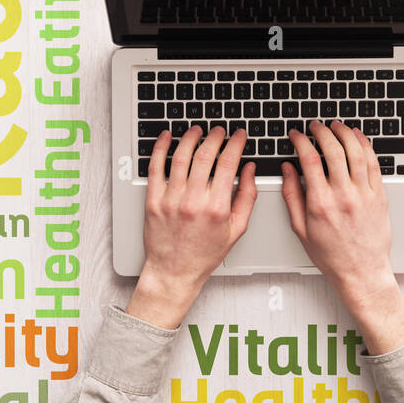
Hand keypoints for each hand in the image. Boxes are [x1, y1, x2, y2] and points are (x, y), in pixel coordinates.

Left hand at [126, 126, 256, 328]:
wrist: (174, 272)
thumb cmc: (205, 254)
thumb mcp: (237, 229)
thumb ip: (247, 197)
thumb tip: (250, 170)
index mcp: (217, 208)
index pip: (228, 164)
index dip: (235, 143)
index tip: (238, 135)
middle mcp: (193, 202)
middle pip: (205, 155)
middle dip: (215, 136)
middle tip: (219, 130)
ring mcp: (171, 200)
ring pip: (181, 157)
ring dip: (190, 137)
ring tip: (197, 130)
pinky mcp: (153, 201)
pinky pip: (155, 168)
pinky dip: (160, 148)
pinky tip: (167, 137)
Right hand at [281, 121, 403, 354]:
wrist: (361, 271)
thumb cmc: (331, 255)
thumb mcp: (301, 229)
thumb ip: (292, 195)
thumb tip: (287, 169)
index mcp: (320, 203)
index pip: (309, 160)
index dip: (301, 141)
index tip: (297, 135)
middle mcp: (343, 195)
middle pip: (333, 150)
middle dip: (322, 131)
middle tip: (315, 126)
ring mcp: (363, 194)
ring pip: (356, 152)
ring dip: (344, 133)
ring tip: (336, 125)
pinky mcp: (379, 195)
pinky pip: (373, 163)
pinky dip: (365, 145)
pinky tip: (358, 137)